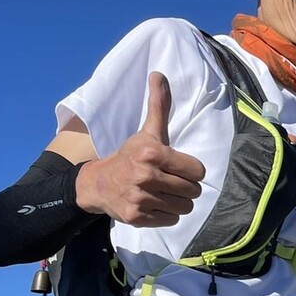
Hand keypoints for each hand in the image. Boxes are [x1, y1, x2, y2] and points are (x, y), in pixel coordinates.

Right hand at [75, 72, 206, 226]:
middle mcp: (146, 176)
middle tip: (167, 181)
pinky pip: (171, 220)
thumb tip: (159, 74)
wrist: (97, 183)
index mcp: (153, 153)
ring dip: (177, 202)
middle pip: (193, 191)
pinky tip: (152, 204)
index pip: (198, 170)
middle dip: (185, 187)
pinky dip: (166, 215)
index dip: (190, 170)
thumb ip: (159, 106)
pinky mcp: (137, 217)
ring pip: (184, 208)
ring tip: (161, 193)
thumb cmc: (130, 156)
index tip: (175, 167)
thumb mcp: (147, 132)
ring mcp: (141, 198)